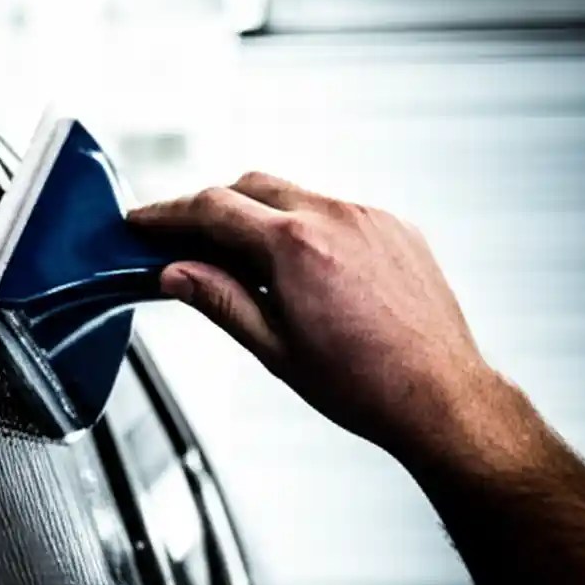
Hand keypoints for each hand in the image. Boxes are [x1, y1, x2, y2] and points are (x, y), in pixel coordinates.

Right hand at [128, 172, 499, 462]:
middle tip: (182, 240)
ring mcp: (370, 217)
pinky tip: (295, 267)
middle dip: (210, 207)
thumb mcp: (274, 348)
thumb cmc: (364, 385)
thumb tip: (175, 274)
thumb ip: (220, 300)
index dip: (168, 214)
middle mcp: (335, 217)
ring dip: (257, 215)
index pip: (213, 208)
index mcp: (296, 246)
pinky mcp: (395, 227)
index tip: (143, 222)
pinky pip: (333, 209)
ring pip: (294, 194)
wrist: (441, 397)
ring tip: (239, 261)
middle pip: (250, 187)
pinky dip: (301, 224)